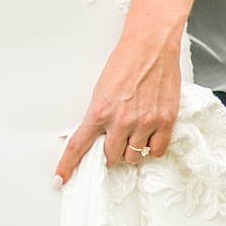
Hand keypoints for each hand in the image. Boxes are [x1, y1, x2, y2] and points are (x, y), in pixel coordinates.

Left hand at [53, 29, 181, 186]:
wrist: (150, 47)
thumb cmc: (125, 62)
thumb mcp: (101, 89)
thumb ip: (98, 114)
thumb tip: (93, 134)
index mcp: (99, 111)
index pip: (78, 145)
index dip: (67, 165)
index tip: (60, 179)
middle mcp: (121, 121)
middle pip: (110, 157)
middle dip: (110, 152)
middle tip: (115, 138)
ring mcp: (145, 122)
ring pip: (133, 156)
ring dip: (131, 150)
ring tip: (134, 131)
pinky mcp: (165, 121)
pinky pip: (157, 150)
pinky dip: (152, 148)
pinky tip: (150, 136)